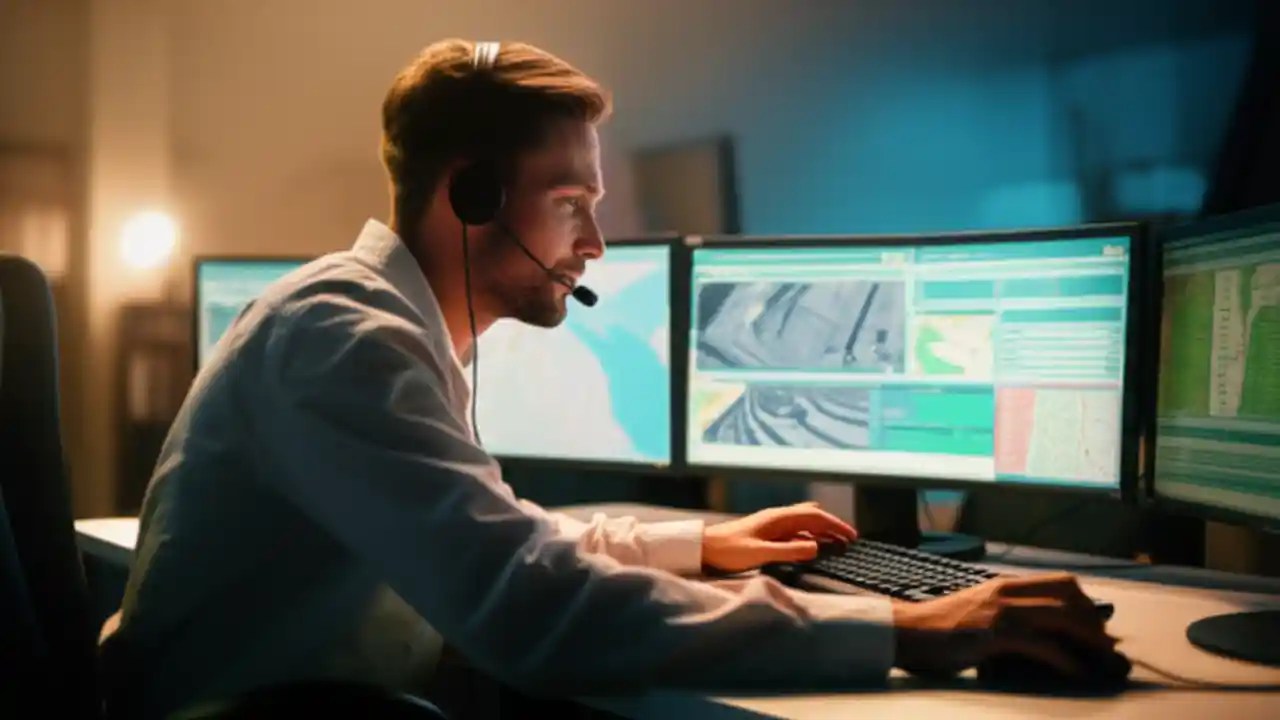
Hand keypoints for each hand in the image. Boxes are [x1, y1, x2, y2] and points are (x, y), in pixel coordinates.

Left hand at [702, 501, 855, 572]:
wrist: (704, 548)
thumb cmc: (728, 550)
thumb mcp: (759, 553)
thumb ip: (788, 551)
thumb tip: (815, 547)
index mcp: (777, 518)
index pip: (814, 516)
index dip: (834, 524)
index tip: (851, 535)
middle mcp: (777, 518)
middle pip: (811, 517)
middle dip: (832, 526)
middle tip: (849, 539)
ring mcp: (771, 526)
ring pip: (803, 525)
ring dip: (821, 532)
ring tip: (836, 543)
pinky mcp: (766, 535)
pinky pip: (794, 534)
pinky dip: (808, 538)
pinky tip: (812, 547)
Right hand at [892, 573, 1123, 676]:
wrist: (904, 632)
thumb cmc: (937, 630)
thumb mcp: (976, 614)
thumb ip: (1005, 617)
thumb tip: (1036, 638)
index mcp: (1004, 587)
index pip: (1061, 583)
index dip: (1086, 603)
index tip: (1096, 625)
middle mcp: (1006, 593)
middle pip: (1070, 596)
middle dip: (1095, 622)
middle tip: (1104, 647)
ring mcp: (1000, 612)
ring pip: (1062, 616)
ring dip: (1090, 640)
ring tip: (1103, 660)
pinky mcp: (993, 634)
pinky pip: (1042, 644)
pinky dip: (1066, 660)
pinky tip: (1076, 673)